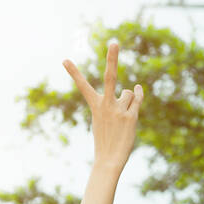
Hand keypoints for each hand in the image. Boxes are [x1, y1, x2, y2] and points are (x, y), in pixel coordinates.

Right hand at [64, 40, 143, 171]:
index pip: (83, 86)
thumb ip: (117, 100)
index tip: (65, 60)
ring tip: (122, 117)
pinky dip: (139, 95)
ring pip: (129, 93)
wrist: (108, 160)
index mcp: (95, 106)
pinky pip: (138, 98)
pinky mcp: (131, 116)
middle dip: (112, 58)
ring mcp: (119, 110)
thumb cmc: (105, 139)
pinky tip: (138, 90)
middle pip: (109, 77)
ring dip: (128, 100)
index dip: (74, 72)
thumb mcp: (105, 118)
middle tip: (114, 42)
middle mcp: (106, 105)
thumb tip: (134, 87)